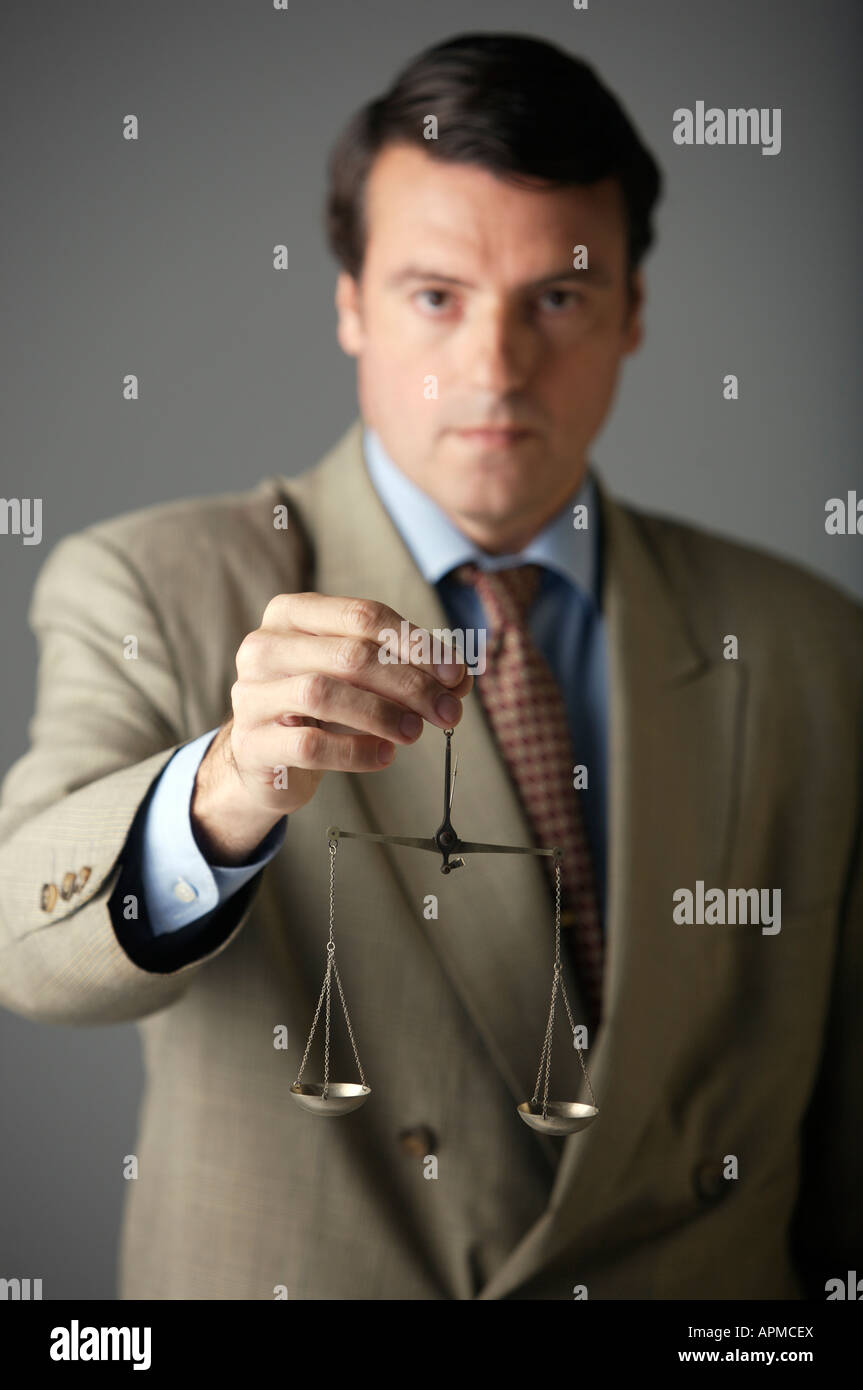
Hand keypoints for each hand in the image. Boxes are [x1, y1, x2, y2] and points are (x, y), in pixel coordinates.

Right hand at [190, 593, 472, 863]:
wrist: (266, 758)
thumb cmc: (319, 707)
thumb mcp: (359, 678)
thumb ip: (406, 670)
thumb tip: (460, 680)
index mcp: (291, 614)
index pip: (362, 616)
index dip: (416, 644)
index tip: (456, 674)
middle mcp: (264, 647)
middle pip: (349, 654)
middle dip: (410, 683)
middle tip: (448, 711)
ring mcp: (251, 695)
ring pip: (324, 693)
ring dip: (382, 714)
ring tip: (416, 732)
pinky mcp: (253, 744)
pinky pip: (310, 745)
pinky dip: (356, 751)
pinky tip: (385, 756)